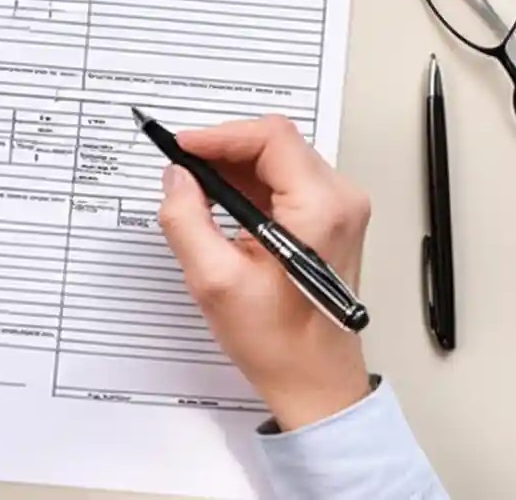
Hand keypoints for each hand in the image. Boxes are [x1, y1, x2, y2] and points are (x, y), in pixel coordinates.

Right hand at [157, 115, 371, 429]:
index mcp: (320, 208)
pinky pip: (286, 183)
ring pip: (279, 160)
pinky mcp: (331, 220)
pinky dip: (250, 185)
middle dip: (223, 150)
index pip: (269, 138)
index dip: (219, 136)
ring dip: (235, 168)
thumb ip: (187, 220)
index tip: (182, 148)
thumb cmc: (279, 342)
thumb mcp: (215, 281)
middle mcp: (340, 201)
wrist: (315, 379)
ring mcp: (339, 210)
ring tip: (197, 191)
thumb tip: (176, 179)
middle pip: (275, 143)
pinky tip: (222, 206)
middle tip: (183, 170)